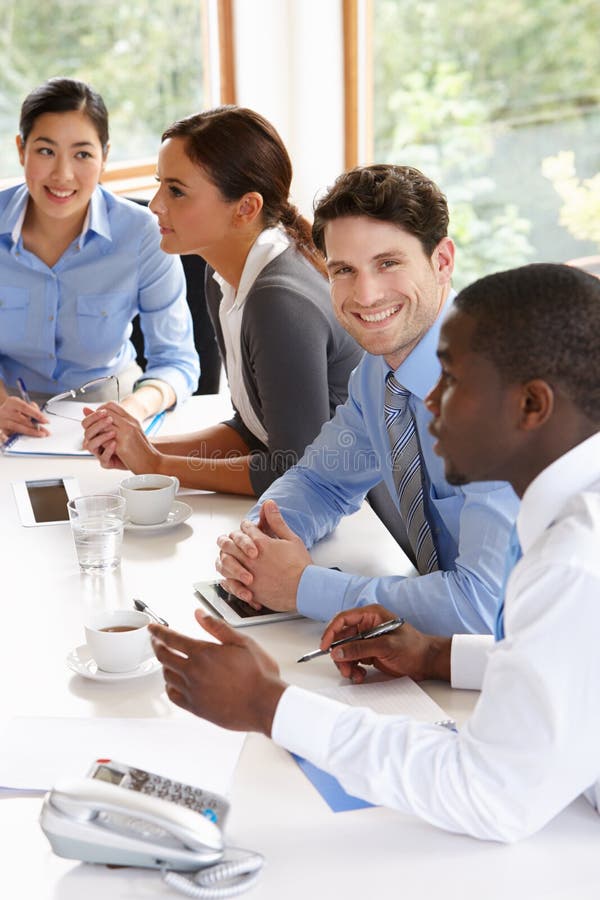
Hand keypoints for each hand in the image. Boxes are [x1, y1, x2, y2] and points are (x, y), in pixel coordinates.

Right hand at [0, 396, 48, 436]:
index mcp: (12, 402)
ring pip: (18, 428)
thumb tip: (41, 418)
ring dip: (31, 432)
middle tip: (45, 431)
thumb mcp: (23, 403)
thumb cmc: (15, 408)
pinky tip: (23, 440)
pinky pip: (9, 435)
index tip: (46, 421)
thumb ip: (33, 408)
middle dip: (35, 426)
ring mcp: (3, 421)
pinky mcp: (2, 429)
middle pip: (22, 420)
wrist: (2, 411)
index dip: (37, 414)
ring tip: (40, 434)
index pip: (25, 408)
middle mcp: (6, 411)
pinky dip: (17, 437)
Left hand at [82, 402, 160, 470]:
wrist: (153, 463)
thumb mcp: (133, 432)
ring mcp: (126, 435)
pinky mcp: (122, 447)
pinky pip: (105, 440)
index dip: (100, 410)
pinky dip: (101, 443)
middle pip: (105, 413)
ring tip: (97, 437)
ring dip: (97, 431)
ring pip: (103, 425)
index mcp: (132, 419)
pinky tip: (102, 447)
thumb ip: (120, 423)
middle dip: (95, 420)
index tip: (98, 418)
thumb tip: (105, 417)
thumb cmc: (142, 450)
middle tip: (93, 428)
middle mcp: (129, 424)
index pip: (111, 405)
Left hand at [149, 610, 286, 734]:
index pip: (171, 639)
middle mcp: (193, 672)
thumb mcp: (242, 641)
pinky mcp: (196, 708)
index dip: (158, 631)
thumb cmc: (259, 674)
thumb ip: (217, 627)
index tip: (152, 628)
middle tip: (156, 641)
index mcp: (203, 653)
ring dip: (164, 665)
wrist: (265, 704)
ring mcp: (193, 691)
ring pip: (167, 676)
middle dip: (157, 645)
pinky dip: (169, 687)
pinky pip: (173, 696)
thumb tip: (199, 614)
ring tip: (168, 660)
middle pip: (164, 656)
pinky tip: (173, 683)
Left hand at [215, 500, 311, 610]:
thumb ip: (276, 521)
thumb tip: (269, 504)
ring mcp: (249, 575)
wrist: (305, 589)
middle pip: (231, 543)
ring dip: (226, 558)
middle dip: (232, 539)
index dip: (246, 526)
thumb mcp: (291, 538)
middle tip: (233, 540)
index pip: (245, 527)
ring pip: (226, 563)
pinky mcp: (249, 590)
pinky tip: (228, 577)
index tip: (248, 528)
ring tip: (229, 557)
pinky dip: (227, 579)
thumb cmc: (300, 566)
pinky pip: (230, 583)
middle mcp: (251, 559)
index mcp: (261, 544)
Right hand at [320, 604, 450, 684]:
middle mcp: (367, 626)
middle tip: (343, 667)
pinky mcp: (369, 653)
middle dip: (340, 653)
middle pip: (341, 637)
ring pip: (345, 651)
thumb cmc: (414, 647)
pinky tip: (360, 675)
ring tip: (354, 674)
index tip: (325, 646)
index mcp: (371, 615)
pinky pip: (353, 660)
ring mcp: (367, 640)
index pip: (343, 619)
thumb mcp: (386, 646)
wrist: (427, 662)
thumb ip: (360, 648)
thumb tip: (339, 651)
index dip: (331, 632)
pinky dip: (353, 669)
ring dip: (346, 664)